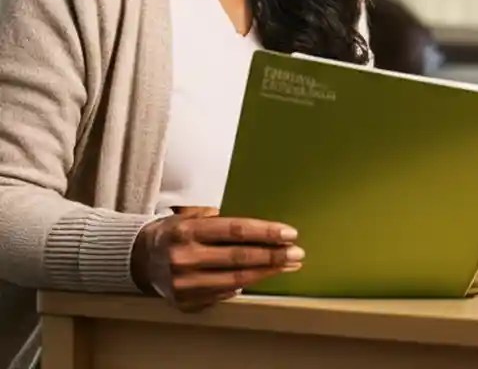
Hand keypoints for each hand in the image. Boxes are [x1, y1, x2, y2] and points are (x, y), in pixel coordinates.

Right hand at [131, 207, 302, 311]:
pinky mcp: (184, 302)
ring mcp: (183, 283)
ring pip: (236, 280)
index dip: (266, 233)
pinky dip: (245, 286)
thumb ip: (218, 217)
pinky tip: (262, 278)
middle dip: (273, 256)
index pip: (235, 231)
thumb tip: (256, 227)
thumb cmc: (174, 232)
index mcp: (187, 231)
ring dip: (266, 273)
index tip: (290, 234)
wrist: (139, 259)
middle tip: (297, 253)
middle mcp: (184, 258)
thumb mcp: (189, 215)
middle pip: (240, 258)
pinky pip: (223, 294)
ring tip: (288, 266)